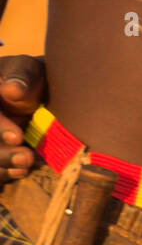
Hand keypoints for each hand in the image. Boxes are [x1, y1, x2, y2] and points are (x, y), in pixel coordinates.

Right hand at [0, 53, 45, 181]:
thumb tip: (12, 90)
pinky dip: (1, 174)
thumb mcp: (26, 69)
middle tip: (26, 159)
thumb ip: (20, 77)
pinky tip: (19, 172)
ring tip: (25, 165)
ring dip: (1, 168)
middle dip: (1, 154)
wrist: (35, 92)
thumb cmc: (28, 78)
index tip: (18, 137)